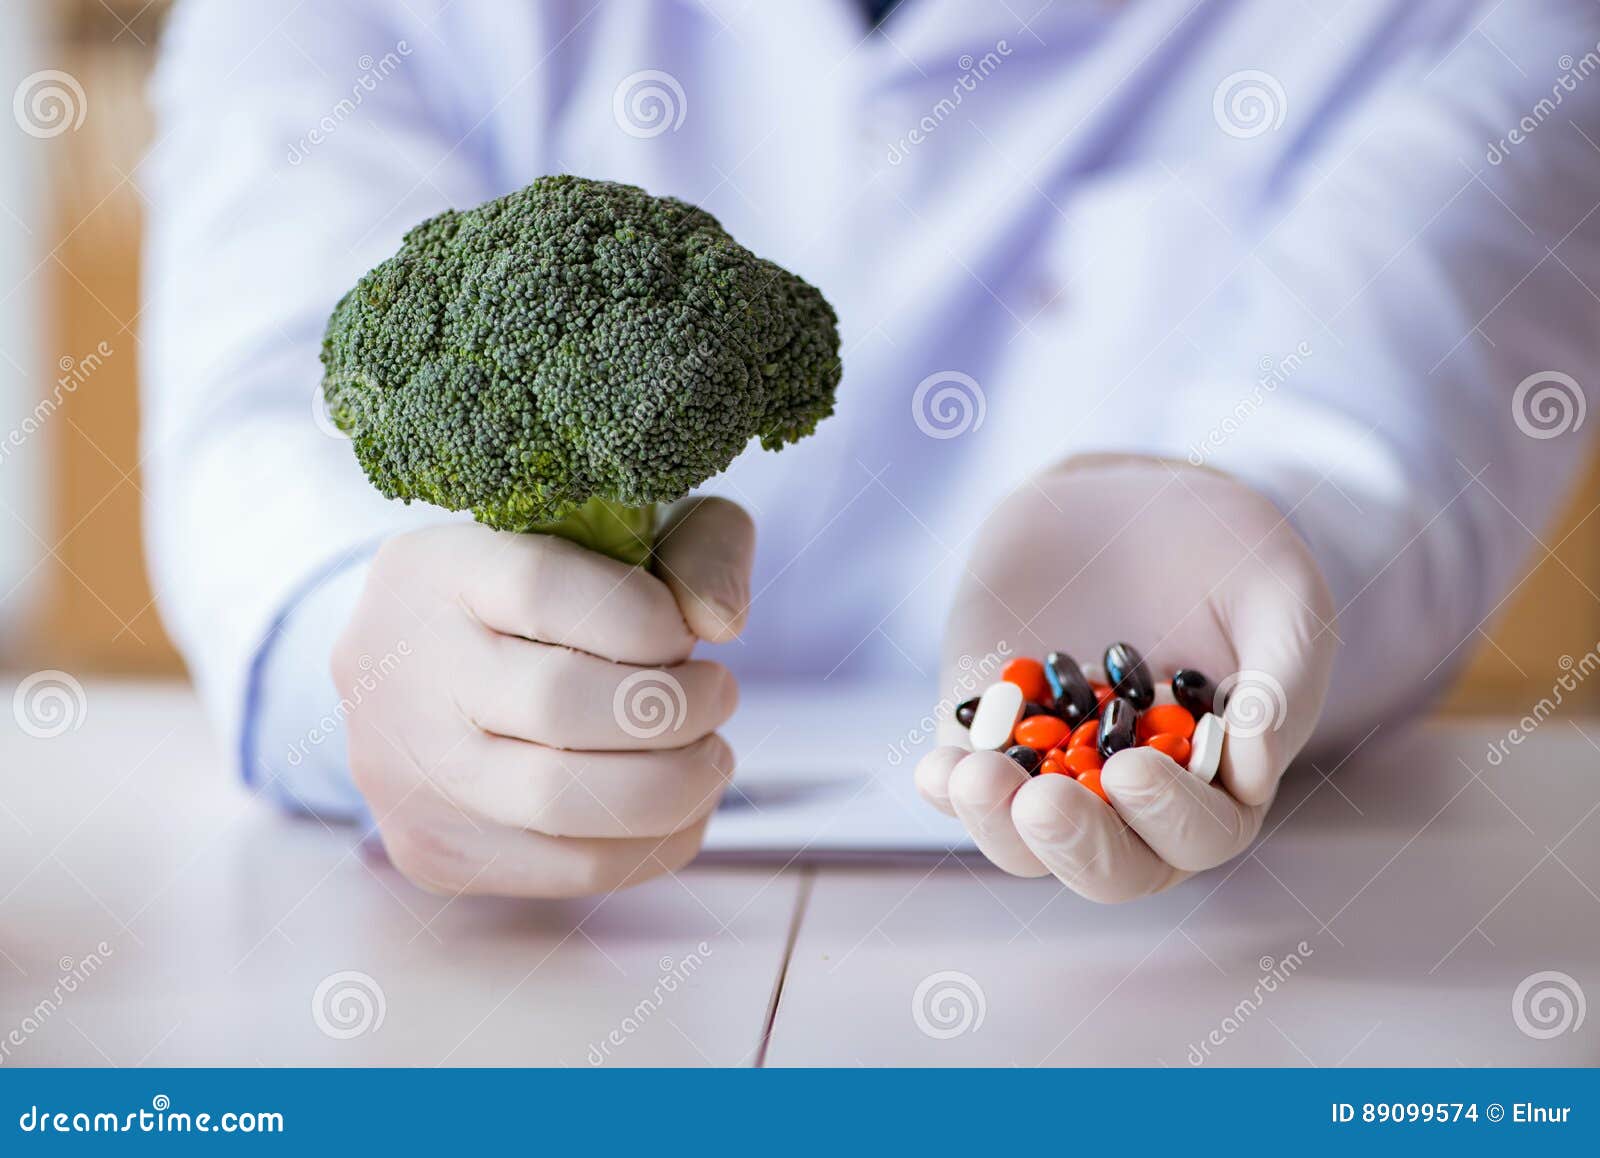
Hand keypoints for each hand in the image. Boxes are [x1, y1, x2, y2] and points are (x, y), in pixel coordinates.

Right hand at [332, 497, 752, 897]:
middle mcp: (400, 670)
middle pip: (557, 704)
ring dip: (676, 783)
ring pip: (561, 801)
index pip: (541, 588)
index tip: (687, 632)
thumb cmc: (558, 598)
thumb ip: (697, 545)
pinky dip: (658, 842)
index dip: (645, 617)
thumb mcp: (629, 532)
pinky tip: (684, 804)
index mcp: (435, 568)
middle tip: (718, 694)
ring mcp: (406, 773)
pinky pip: (573, 868)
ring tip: (711, 754)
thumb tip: (721, 620)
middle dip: (673, 707)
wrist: (433, 679)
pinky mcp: (436, 852)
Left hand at [915, 456, 1336, 900]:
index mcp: (1219, 781)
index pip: (1201, 832)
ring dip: (997, 825)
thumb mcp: (1279, 595)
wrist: (1130, 496)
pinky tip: (937, 770)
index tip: (1132, 769)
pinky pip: (962, 785)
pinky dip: (947, 788)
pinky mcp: (988, 735)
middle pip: (1110, 864)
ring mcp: (1054, 770)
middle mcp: (1133, 798)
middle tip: (1046, 803)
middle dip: (1076, 844)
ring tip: (975, 779)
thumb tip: (1253, 770)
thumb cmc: (1227, 550)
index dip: (1169, 817)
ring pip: (1024, 841)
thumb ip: (1282, 681)